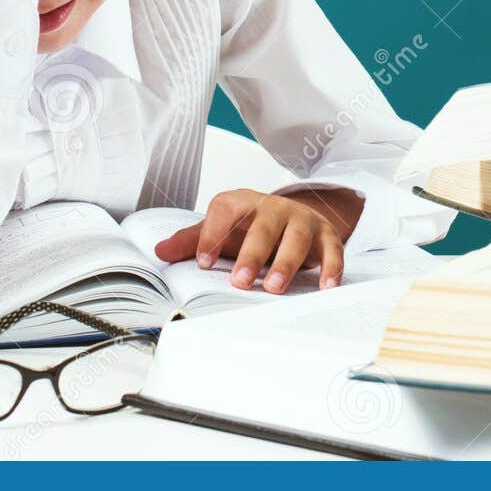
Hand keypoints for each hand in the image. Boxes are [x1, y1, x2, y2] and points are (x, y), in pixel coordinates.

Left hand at [153, 187, 364, 292]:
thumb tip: (159, 252)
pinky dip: (330, 268)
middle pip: (263, 226)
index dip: (213, 234)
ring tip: (274, 288)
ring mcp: (301, 219)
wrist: (293, 217)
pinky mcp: (325, 234)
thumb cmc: (250, 228)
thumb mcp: (222, 230)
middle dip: (252, 254)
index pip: (225, 211)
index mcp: (242, 202)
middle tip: (240, 281)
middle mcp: (273, 206)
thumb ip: (192, 241)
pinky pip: (331, 250)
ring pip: (296, 238)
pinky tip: (325, 288)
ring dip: (286, 262)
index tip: (204, 262)